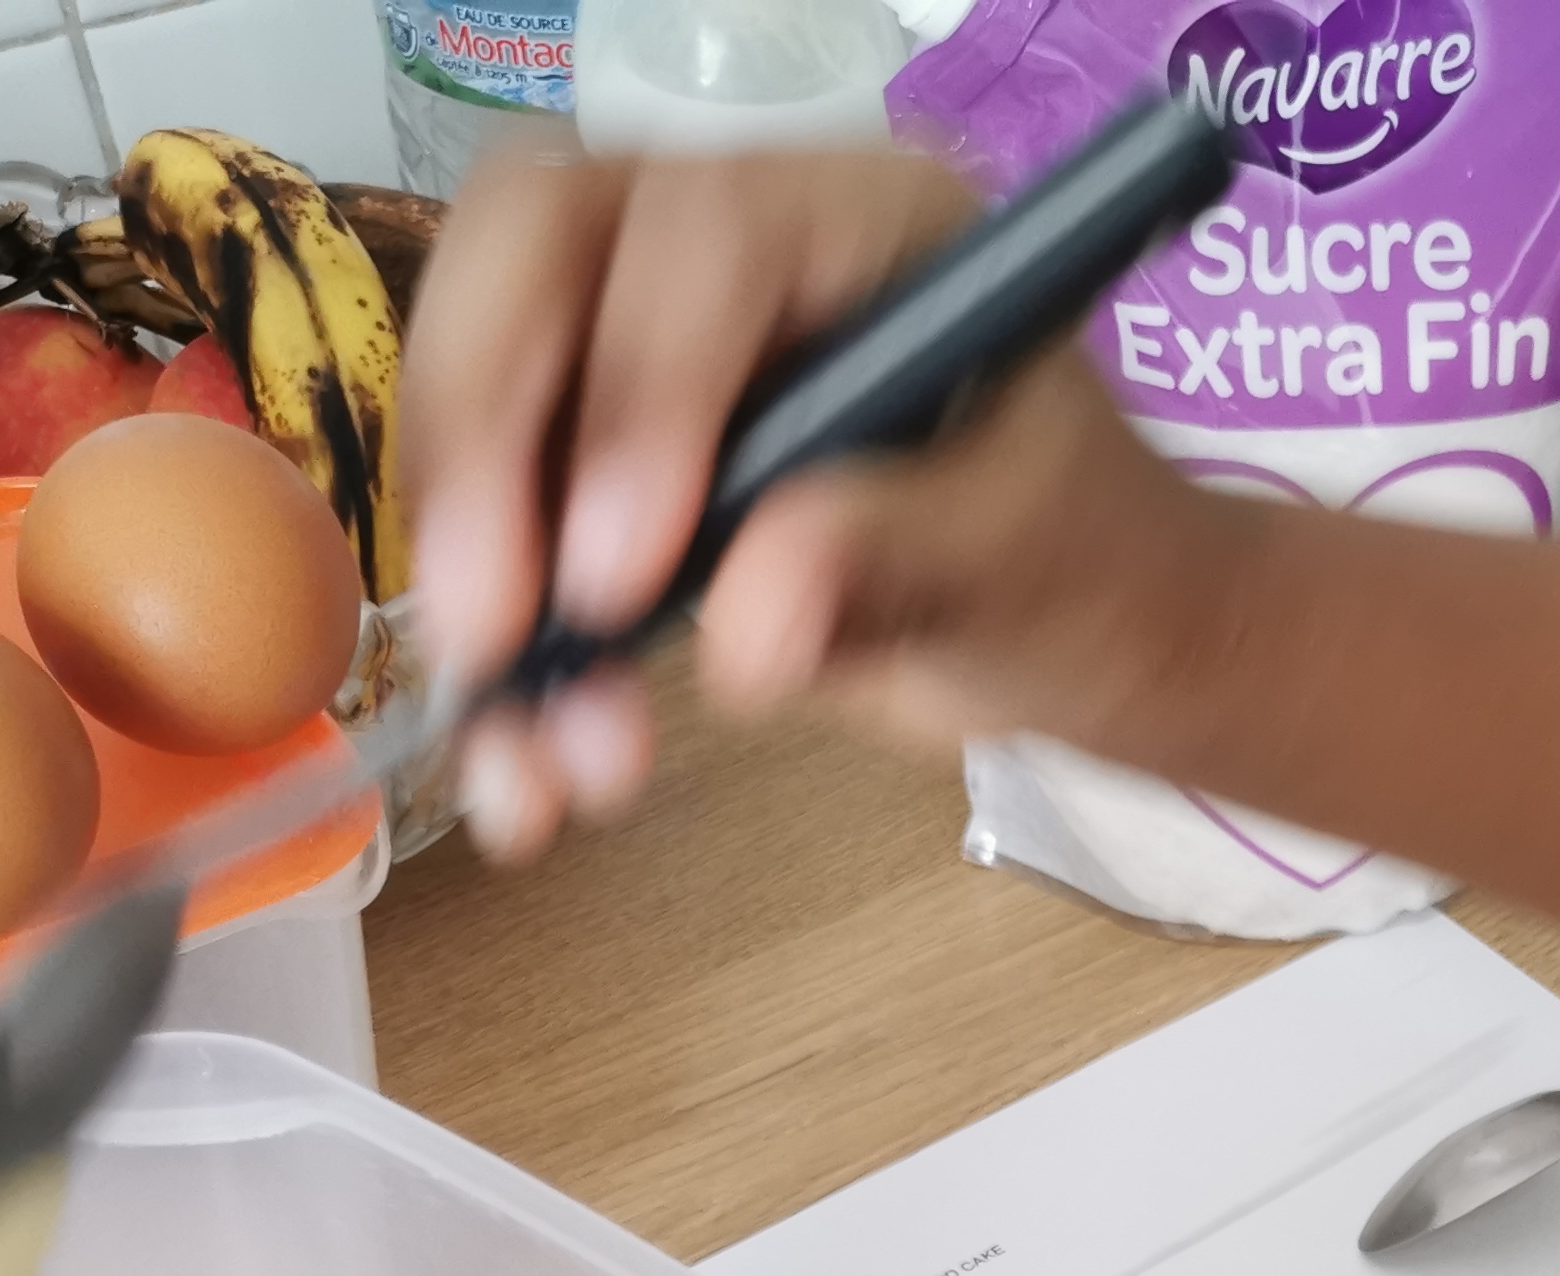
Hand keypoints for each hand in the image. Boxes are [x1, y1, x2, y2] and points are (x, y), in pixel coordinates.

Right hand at [405, 148, 1237, 864]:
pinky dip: (489, 657)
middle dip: (485, 446)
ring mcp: (643, 338)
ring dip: (470, 570)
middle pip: (526, 258)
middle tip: (493, 631)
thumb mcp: (1027, 557)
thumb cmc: (1089, 563)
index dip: (635, 392)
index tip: (621, 572)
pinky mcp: (594, 453)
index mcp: (863, 217)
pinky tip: (522, 773)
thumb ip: (894, 561)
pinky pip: (493, 521)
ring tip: (529, 743)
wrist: (1088, 631)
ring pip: (476, 389)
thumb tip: (743, 627)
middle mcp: (729, 244)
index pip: (698, 235)